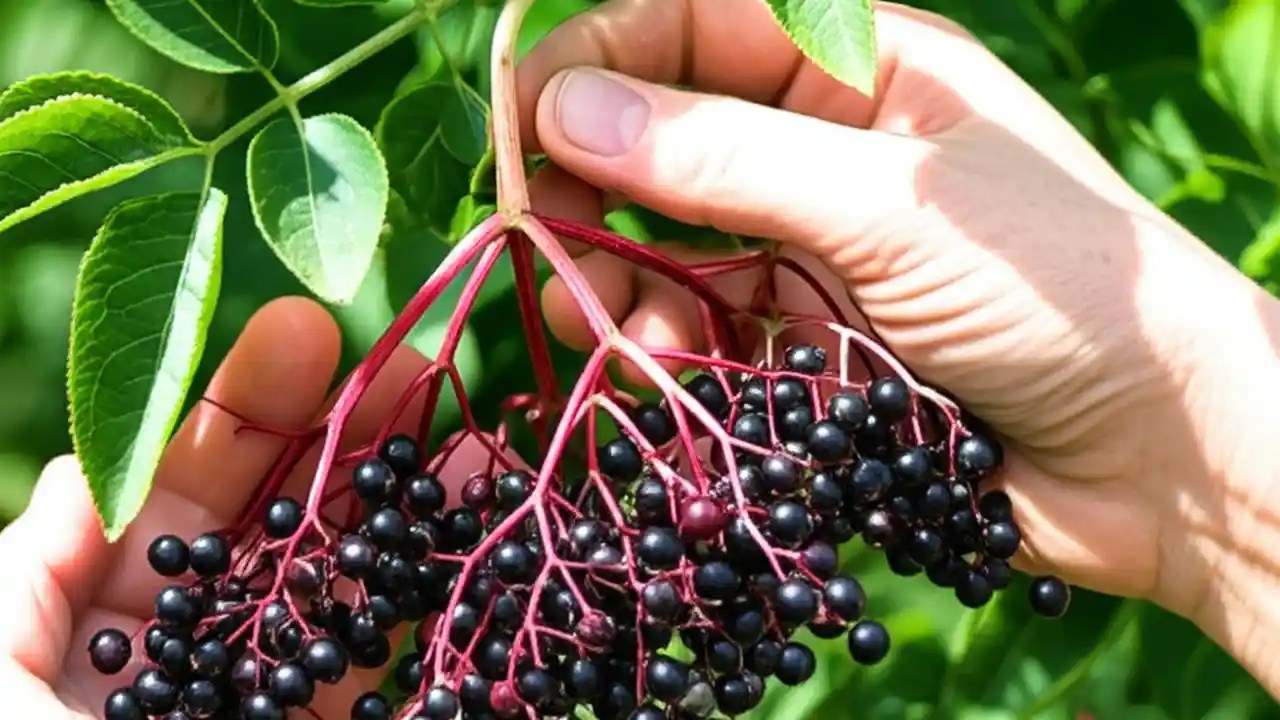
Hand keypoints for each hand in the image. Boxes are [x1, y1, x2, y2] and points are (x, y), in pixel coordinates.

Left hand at [0, 297, 454, 718]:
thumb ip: (25, 578)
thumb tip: (85, 479)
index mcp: (115, 639)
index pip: (189, 498)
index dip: (247, 412)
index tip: (307, 331)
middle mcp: (208, 660)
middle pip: (289, 525)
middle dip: (351, 436)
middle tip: (415, 360)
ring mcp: (282, 702)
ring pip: (359, 585)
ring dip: (418, 505)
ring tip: (476, 437)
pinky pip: (403, 666)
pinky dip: (451, 601)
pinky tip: (489, 540)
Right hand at [517, 0, 1279, 691]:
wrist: (1156, 455)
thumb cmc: (1059, 292)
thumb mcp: (888, 208)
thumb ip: (725, 155)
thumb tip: (566, 107)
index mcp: (860, 66)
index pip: (694, 22)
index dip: (596, 55)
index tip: (517, 121)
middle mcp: (825, 145)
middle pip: (665, 131)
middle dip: (591, 179)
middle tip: (538, 231)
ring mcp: (813, 245)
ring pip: (670, 238)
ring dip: (618, 275)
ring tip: (592, 319)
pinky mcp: (807, 340)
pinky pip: (704, 324)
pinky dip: (665, 345)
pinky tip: (658, 370)